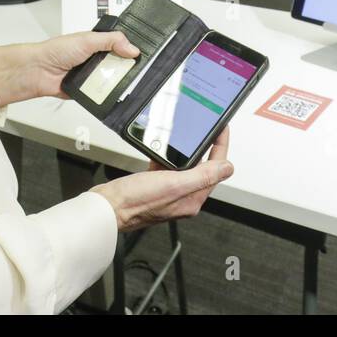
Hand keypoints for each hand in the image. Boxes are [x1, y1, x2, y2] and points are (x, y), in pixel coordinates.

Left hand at [0, 31, 140, 106]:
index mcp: (96, 44)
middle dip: (125, 67)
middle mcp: (95, 59)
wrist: (39, 71)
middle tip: (135, 69)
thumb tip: (132, 48)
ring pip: (112, 80)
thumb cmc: (56, 51)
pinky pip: (101, 94)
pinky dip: (105, 94)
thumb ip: (111, 40)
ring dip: (116, 81)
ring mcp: (91, 75)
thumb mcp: (87, 39)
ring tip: (122, 80)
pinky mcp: (87, 90)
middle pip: (119, 64)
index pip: (119, 46)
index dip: (129, 50)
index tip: (141, 54)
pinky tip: (110, 92)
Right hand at [90, 128, 232, 232]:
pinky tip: (161, 151)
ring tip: (187, 136)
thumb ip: (202, 175)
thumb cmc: (136, 201)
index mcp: (192, 198)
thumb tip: (227, 168)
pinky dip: (166, 159)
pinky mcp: (154, 187)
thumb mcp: (174, 183)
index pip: (215, 170)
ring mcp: (169, 192)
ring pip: (184, 167)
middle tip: (209, 129)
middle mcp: (183, 197)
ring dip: (186, 152)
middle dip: (207, 148)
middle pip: (203, 168)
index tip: (222, 129)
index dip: (221, 147)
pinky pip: (167, 169)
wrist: (109, 207)